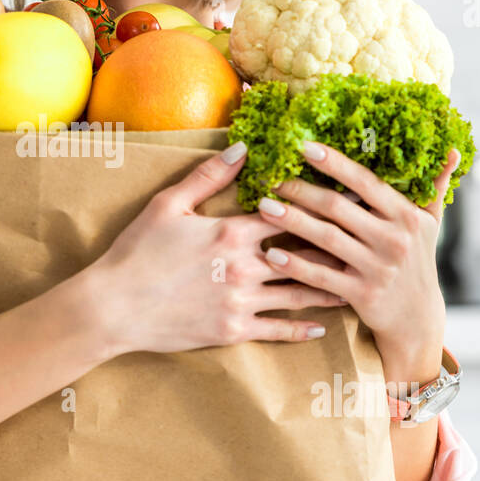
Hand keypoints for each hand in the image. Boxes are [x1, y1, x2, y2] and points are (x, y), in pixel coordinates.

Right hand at [90, 142, 346, 356]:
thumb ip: (208, 177)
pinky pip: (277, 330)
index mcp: (231, 232)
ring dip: (330, 288)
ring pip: (298, 293)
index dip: (316, 206)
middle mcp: (245, 266)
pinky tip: (322, 326)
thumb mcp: (167, 205)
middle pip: (302, 254)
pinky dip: (302, 329)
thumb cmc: (136, 252)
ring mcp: (241, 301)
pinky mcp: (232, 331)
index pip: (286, 215)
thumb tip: (242, 149)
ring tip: (357, 283)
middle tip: (366, 243)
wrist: (113, 306)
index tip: (345, 200)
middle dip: (335, 248)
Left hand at [257, 141, 460, 384]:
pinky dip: (296, 265)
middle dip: (301, 190)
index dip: (335, 163)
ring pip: (326, 239)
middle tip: (271, 177)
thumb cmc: (417, 262)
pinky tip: (272, 253)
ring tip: (263, 206)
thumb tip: (453, 150)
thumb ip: (434, 187)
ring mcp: (377, 268)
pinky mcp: (361, 294)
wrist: (417, 318)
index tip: (304, 146)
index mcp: (407, 216)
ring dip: (292, 221)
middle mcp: (394, 240)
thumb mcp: (430, 224)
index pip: (366, 182)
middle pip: (339, 208)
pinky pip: (321, 277)